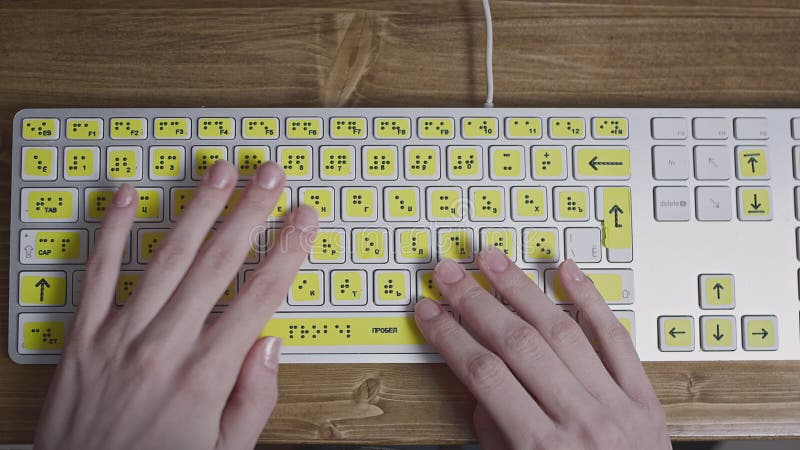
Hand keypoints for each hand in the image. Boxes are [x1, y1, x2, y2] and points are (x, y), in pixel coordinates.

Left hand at [35, 161, 318, 449]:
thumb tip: (270, 346)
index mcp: (205, 377)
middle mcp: (164, 348)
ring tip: (220, 172)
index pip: (260, 297)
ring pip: (167, 258)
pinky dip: (112, 231)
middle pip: (218, 263)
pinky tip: (127, 197)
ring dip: (198, 209)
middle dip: (250, 212)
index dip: (288, 250)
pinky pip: (97, 274)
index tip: (303, 218)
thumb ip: (253, 401)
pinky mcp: (82, 339)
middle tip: (270, 175)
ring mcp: (120, 338)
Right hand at [413, 248, 670, 449]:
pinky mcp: (644, 398)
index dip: (449, 335)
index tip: (428, 311)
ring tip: (493, 260)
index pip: (483, 374)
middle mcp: (579, 422)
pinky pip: (616, 339)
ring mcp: (616, 406)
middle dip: (475, 302)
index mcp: (540, 449)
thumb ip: (496, 431)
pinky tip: (567, 272)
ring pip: (561, 330)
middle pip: (517, 344)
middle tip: (449, 272)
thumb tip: (478, 380)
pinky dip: (592, 300)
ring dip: (521, 289)